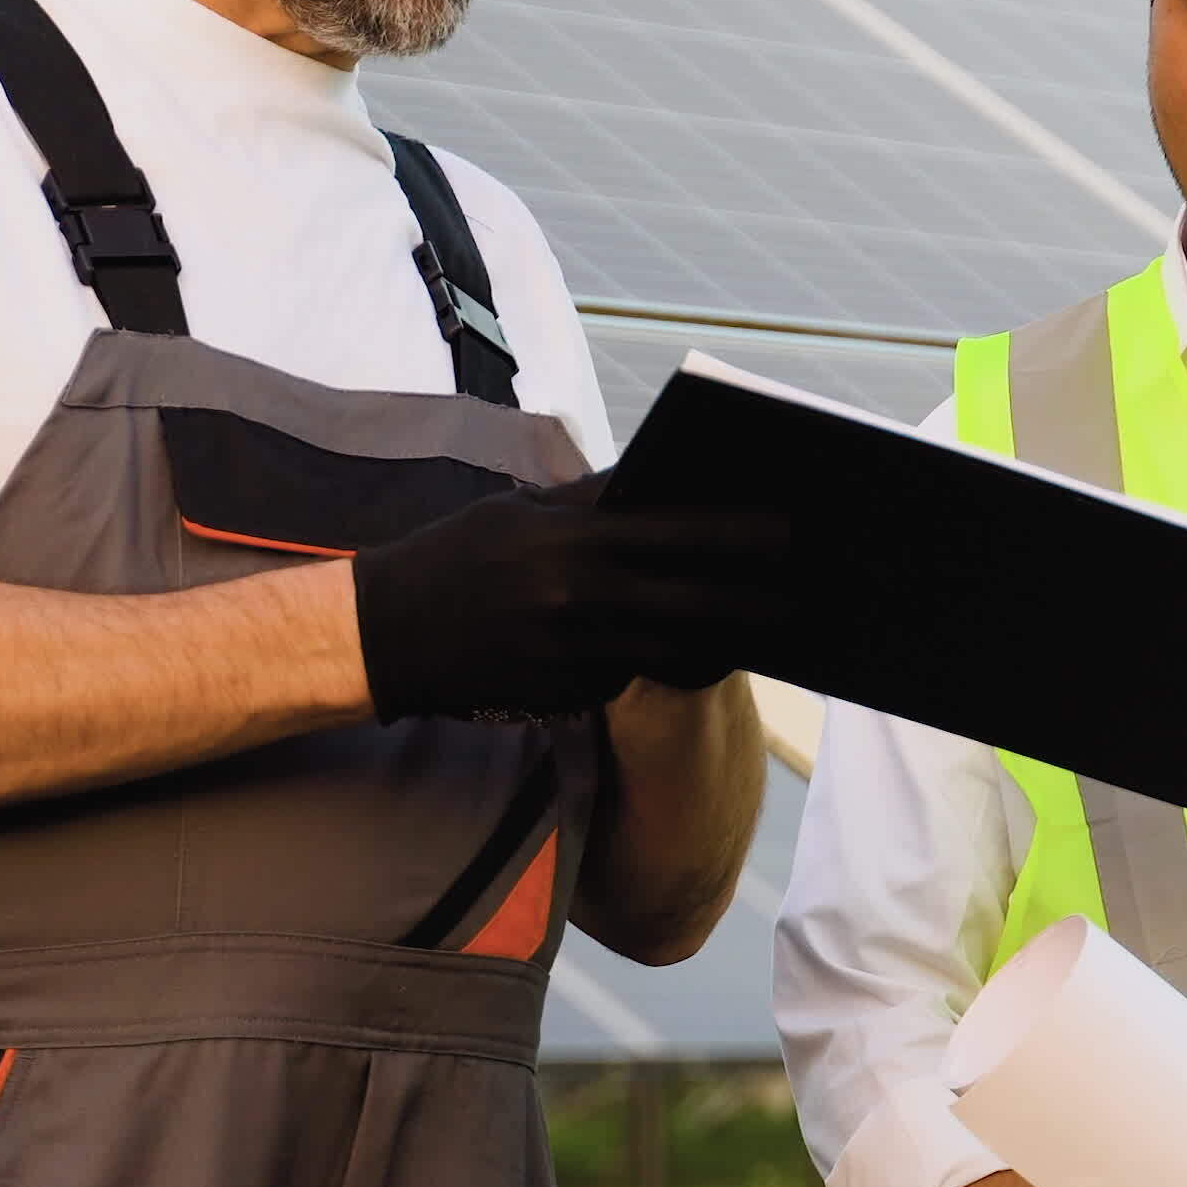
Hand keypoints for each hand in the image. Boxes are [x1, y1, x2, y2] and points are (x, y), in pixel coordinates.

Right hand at [348, 474, 789, 719]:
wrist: (385, 633)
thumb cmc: (459, 557)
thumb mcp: (521, 512)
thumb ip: (592, 505)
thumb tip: (663, 491)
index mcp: (572, 539)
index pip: (676, 533)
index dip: (740, 535)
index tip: (789, 531)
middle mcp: (578, 598)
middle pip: (693, 604)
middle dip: (753, 603)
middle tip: (801, 600)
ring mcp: (573, 653)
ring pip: (671, 653)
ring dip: (719, 644)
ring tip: (759, 632)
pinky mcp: (565, 695)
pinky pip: (628, 680)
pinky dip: (656, 667)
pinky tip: (685, 655)